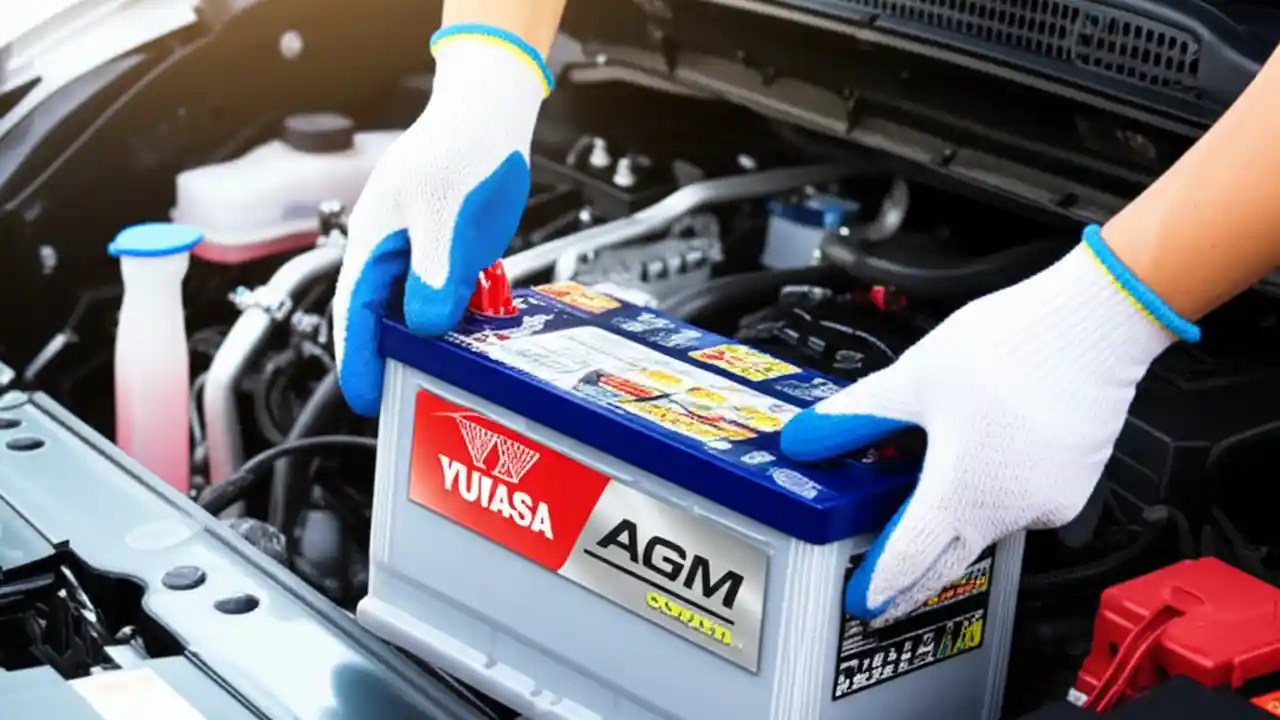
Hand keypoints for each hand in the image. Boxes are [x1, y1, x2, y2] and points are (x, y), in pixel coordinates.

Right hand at [333, 24, 552, 416]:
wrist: (492, 112)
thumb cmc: (461, 148)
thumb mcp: (446, 219)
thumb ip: (435, 276)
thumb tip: (425, 326)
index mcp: (374, 242)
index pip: (356, 314)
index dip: (359, 358)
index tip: (365, 397)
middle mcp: (392, 250)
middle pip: (384, 316)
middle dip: (391, 357)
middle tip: (404, 399)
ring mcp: (422, 249)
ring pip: (417, 307)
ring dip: (427, 340)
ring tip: (438, 378)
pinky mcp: (450, 248)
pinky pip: (446, 292)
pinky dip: (455, 315)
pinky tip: (472, 334)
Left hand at [780, 226, 1198, 623]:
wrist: (1095, 321)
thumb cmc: (1011, 350)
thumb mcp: (911, 380)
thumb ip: (855, 418)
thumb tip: (805, 438)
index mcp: (961, 496)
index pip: (908, 562)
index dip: (879, 585)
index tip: (862, 600)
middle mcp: (1008, 512)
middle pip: (949, 559)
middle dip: (913, 580)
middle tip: (887, 593)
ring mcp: (1047, 502)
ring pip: (986, 528)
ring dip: (954, 529)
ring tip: (921, 515)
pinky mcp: (1073, 485)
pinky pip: (1021, 505)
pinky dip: (993, 498)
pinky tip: (977, 469)